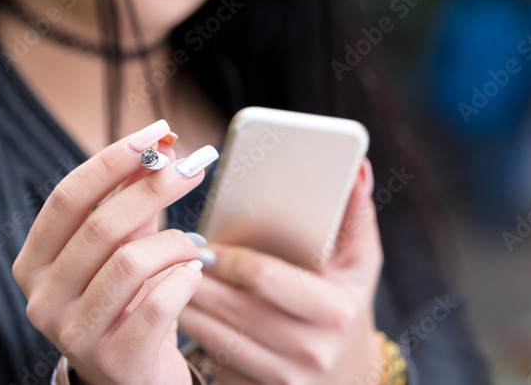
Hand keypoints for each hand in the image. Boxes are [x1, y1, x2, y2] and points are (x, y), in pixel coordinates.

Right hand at [12, 119, 216, 384]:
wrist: (135, 373)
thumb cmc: (127, 300)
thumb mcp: (123, 244)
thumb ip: (134, 197)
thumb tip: (163, 144)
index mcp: (33, 262)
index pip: (68, 198)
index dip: (113, 160)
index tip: (155, 132)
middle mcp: (41, 299)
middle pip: (101, 225)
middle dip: (154, 188)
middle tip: (193, 168)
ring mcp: (72, 334)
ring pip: (130, 263)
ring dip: (173, 244)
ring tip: (190, 247)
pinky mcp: (113, 359)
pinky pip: (157, 304)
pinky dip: (184, 279)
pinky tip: (193, 273)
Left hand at [179, 158, 384, 383]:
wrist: (350, 377)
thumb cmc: (347, 305)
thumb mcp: (361, 263)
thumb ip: (357, 214)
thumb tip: (358, 166)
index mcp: (334, 309)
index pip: (264, 277)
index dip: (229, 258)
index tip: (208, 244)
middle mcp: (311, 349)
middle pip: (233, 308)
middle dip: (198, 279)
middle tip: (176, 256)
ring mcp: (285, 378)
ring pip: (216, 337)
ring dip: (187, 306)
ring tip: (169, 280)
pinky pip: (216, 363)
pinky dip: (195, 338)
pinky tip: (182, 316)